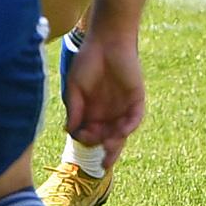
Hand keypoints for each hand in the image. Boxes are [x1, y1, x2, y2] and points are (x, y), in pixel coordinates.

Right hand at [63, 26, 145, 159]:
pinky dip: (129, 126)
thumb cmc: (87, 61)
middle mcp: (108, 113)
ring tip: (109, 148)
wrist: (106, 41)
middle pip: (109, 139)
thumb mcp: (75, 88)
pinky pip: (135, 118)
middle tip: (103, 164)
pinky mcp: (136, 99)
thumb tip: (69, 131)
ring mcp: (123, 107)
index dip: (87, 139)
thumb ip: (73, 109)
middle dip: (107, 152)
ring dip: (117, 142)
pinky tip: (121, 132)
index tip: (80, 136)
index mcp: (92, 112)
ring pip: (122, 132)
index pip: (91, 134)